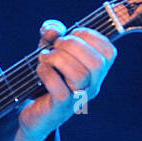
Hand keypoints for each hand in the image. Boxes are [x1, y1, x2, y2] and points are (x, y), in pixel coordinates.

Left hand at [5, 21, 116, 140]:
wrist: (32, 111)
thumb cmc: (46, 76)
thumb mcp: (50, 49)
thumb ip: (52, 34)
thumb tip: (53, 29)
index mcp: (96, 71)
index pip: (109, 51)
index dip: (89, 35)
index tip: (70, 34)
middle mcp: (92, 86)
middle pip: (96, 63)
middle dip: (73, 45)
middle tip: (55, 45)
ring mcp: (78, 99)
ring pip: (80, 76)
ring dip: (58, 59)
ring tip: (45, 57)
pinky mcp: (60, 109)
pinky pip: (61, 91)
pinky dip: (47, 74)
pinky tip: (40, 70)